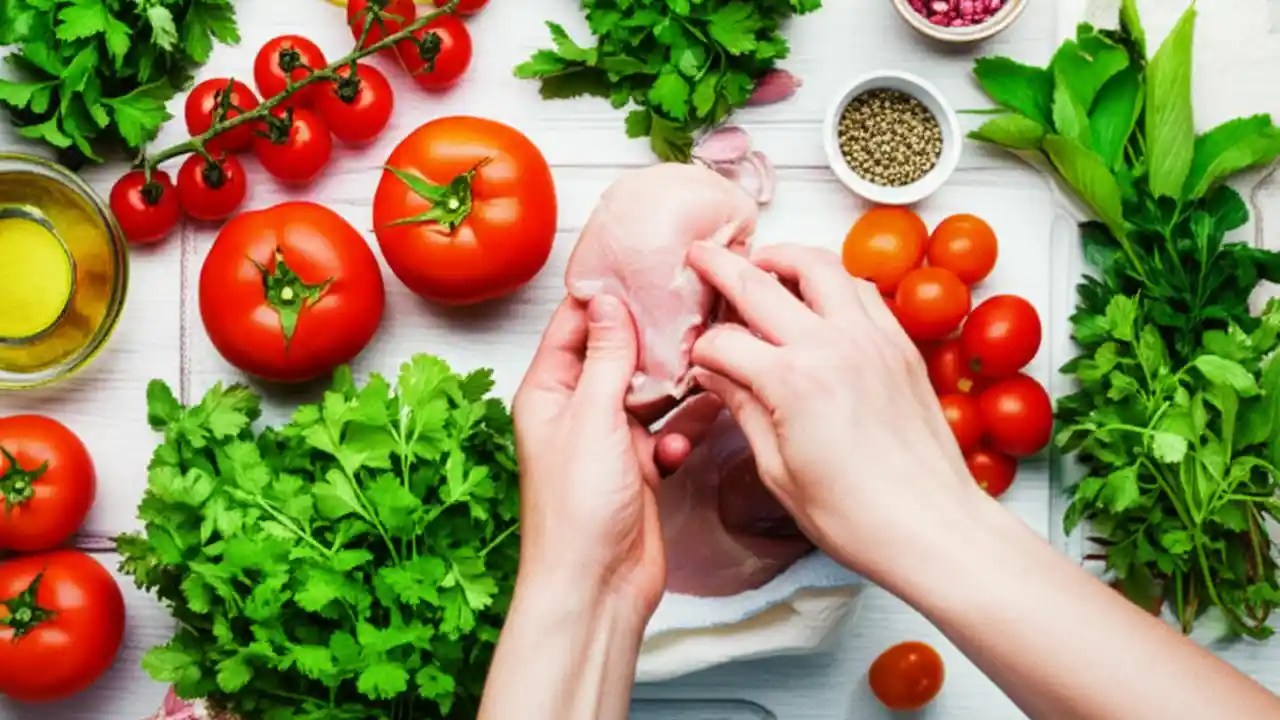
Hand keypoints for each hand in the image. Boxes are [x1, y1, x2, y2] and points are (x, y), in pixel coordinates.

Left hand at [512, 295, 716, 617]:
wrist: (595, 585)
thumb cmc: (576, 513)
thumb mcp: (592, 417)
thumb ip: (606, 356)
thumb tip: (609, 301)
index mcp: (549, 392)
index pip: (575, 325)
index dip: (606, 294)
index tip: (641, 267)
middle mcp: (575, 411)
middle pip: (617, 354)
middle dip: (651, 339)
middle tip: (687, 313)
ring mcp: (608, 439)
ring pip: (648, 393)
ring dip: (673, 389)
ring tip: (699, 372)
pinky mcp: (639, 467)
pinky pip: (666, 432)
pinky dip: (679, 434)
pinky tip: (684, 446)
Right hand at [686, 243, 981, 582]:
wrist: (933, 528)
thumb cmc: (858, 517)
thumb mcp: (778, 472)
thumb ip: (743, 410)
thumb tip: (714, 376)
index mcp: (792, 382)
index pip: (724, 343)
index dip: (700, 349)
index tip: (695, 359)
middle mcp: (832, 346)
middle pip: (760, 284)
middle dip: (720, 266)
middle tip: (699, 253)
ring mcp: (871, 340)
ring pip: (819, 266)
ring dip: (782, 257)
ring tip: (761, 263)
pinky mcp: (900, 346)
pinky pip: (863, 290)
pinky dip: (833, 280)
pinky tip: (817, 295)